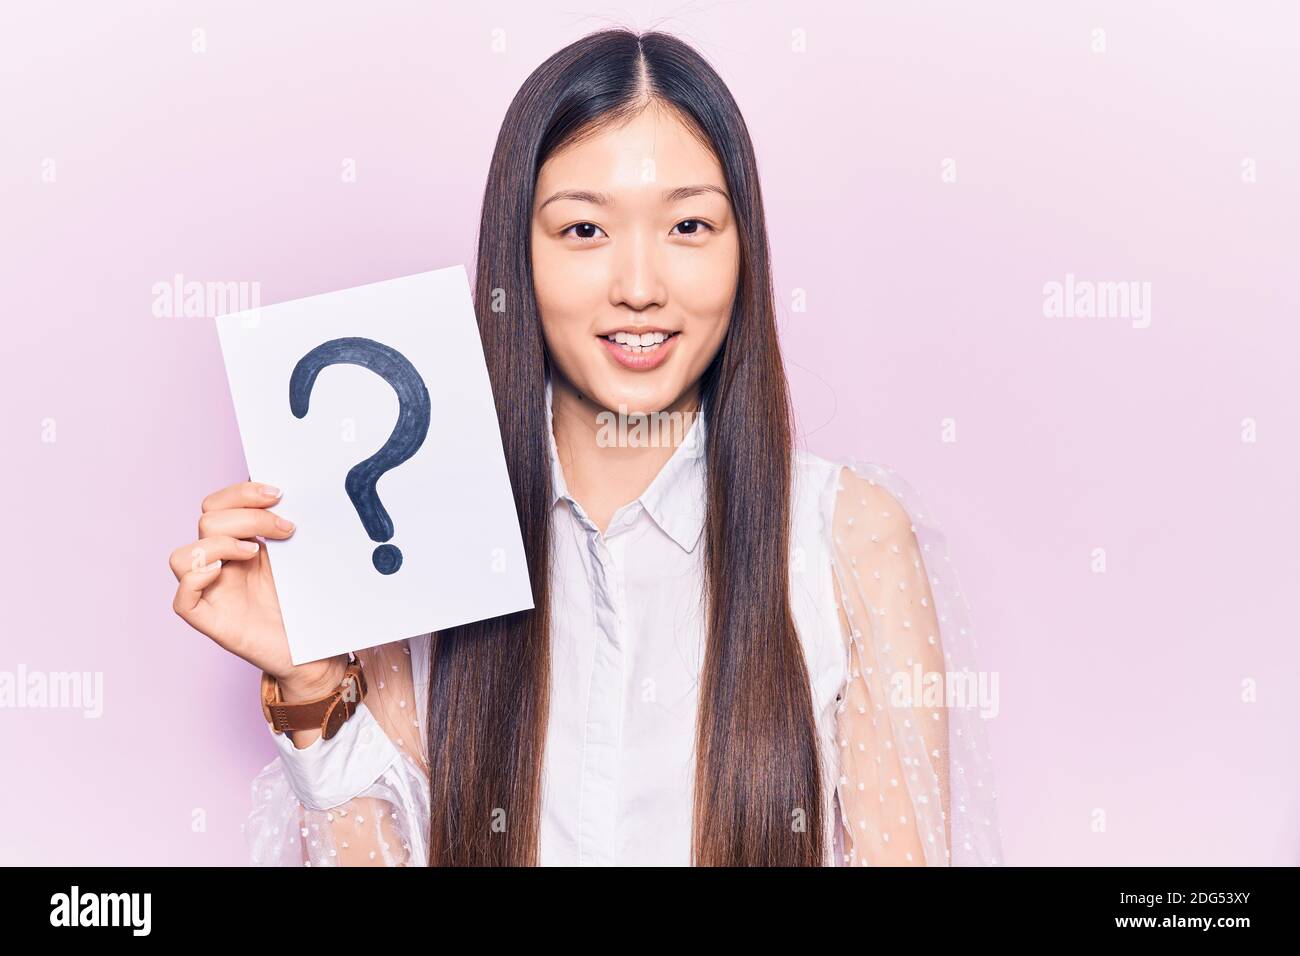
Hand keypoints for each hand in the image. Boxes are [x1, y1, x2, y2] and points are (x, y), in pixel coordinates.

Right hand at [169, 480, 346, 694]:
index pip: (218, 504)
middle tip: (286, 529)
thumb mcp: (297, 557)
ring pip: (183, 555)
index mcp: (238, 543)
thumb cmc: (306, 605)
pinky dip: (196, 578)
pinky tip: (223, 573)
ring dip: (219, 544)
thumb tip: (287, 492)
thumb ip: (284, 528)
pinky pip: (182, 598)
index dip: (242, 492)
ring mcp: (212, 593)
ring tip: (255, 553)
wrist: (315, 650)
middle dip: (248, 515)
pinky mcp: (211, 621)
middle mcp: (220, 565)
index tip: (279, 494)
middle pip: (206, 521)